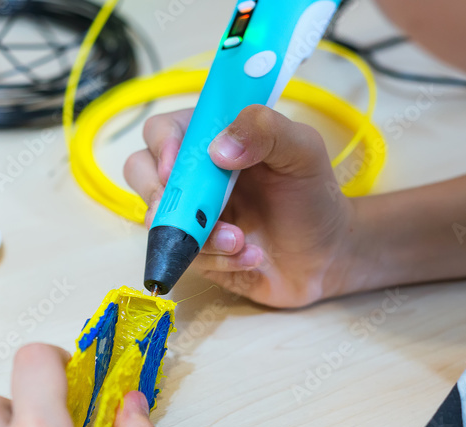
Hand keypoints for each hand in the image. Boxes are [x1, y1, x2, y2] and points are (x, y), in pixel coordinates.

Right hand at [124, 104, 363, 307]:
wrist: (326, 257)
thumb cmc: (313, 196)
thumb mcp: (303, 151)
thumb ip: (266, 131)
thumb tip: (218, 149)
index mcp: (212, 136)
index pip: (163, 128)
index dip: (162, 145)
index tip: (174, 168)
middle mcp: (192, 173)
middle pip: (139, 171)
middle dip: (160, 196)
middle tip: (191, 214)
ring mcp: (190, 213)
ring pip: (157, 220)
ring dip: (198, 235)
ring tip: (240, 242)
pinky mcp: (195, 251)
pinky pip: (182, 256)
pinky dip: (217, 259)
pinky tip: (250, 257)